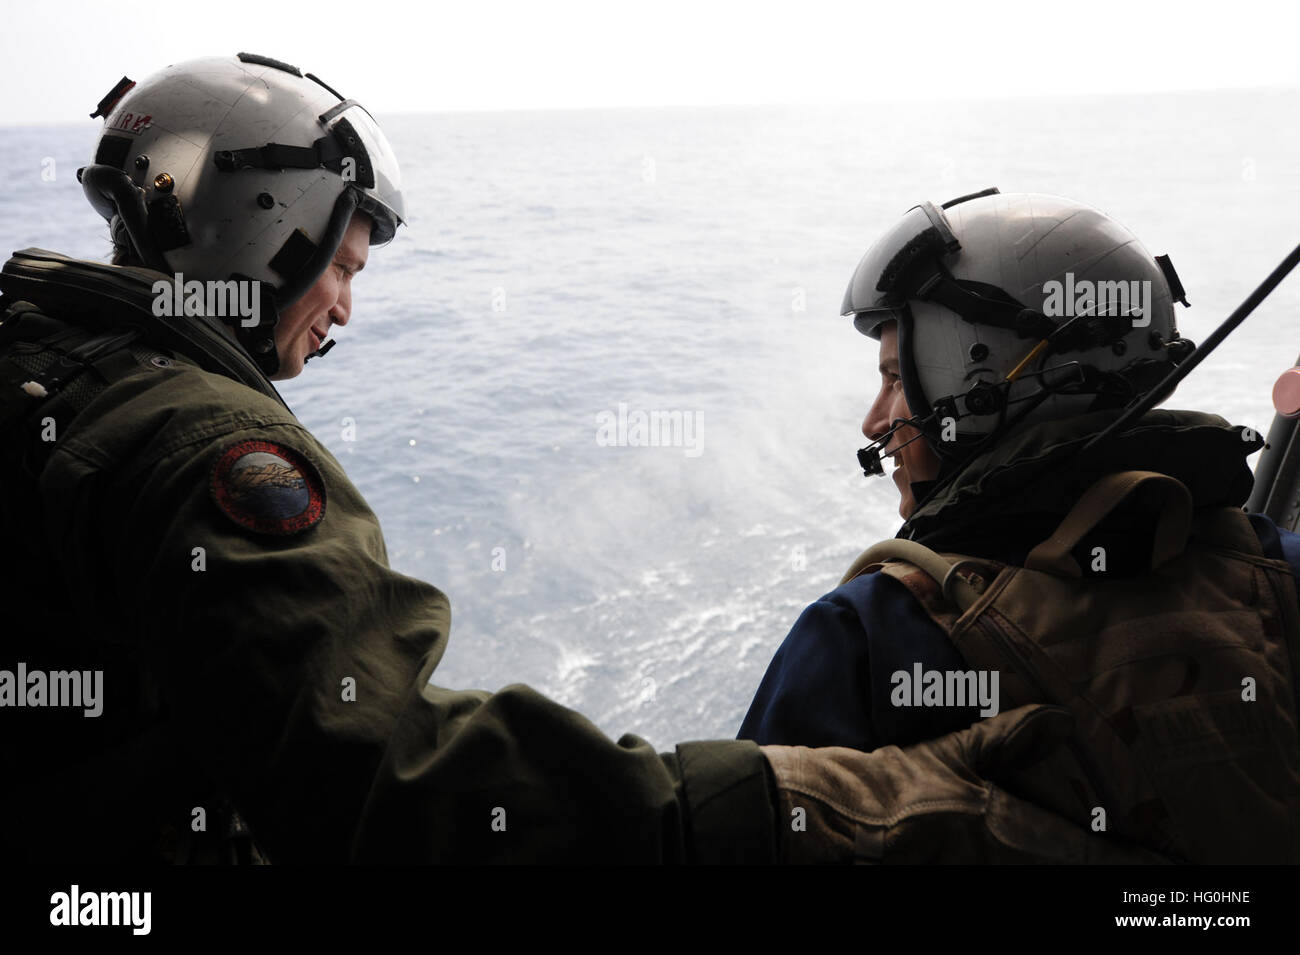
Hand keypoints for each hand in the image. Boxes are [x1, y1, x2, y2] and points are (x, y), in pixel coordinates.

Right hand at [762, 704, 1166, 863]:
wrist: (850, 818)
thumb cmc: (903, 785)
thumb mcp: (958, 751)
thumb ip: (1011, 737)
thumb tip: (1062, 720)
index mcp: (1011, 834)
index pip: (1089, 856)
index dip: (1133, 864)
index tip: (1173, 867)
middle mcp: (1008, 864)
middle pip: (1076, 873)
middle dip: (1114, 869)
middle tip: (1153, 867)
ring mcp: (987, 876)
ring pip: (1051, 878)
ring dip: (1080, 865)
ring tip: (1116, 862)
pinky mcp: (969, 876)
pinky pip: (1020, 879)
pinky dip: (1047, 866)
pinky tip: (1050, 859)